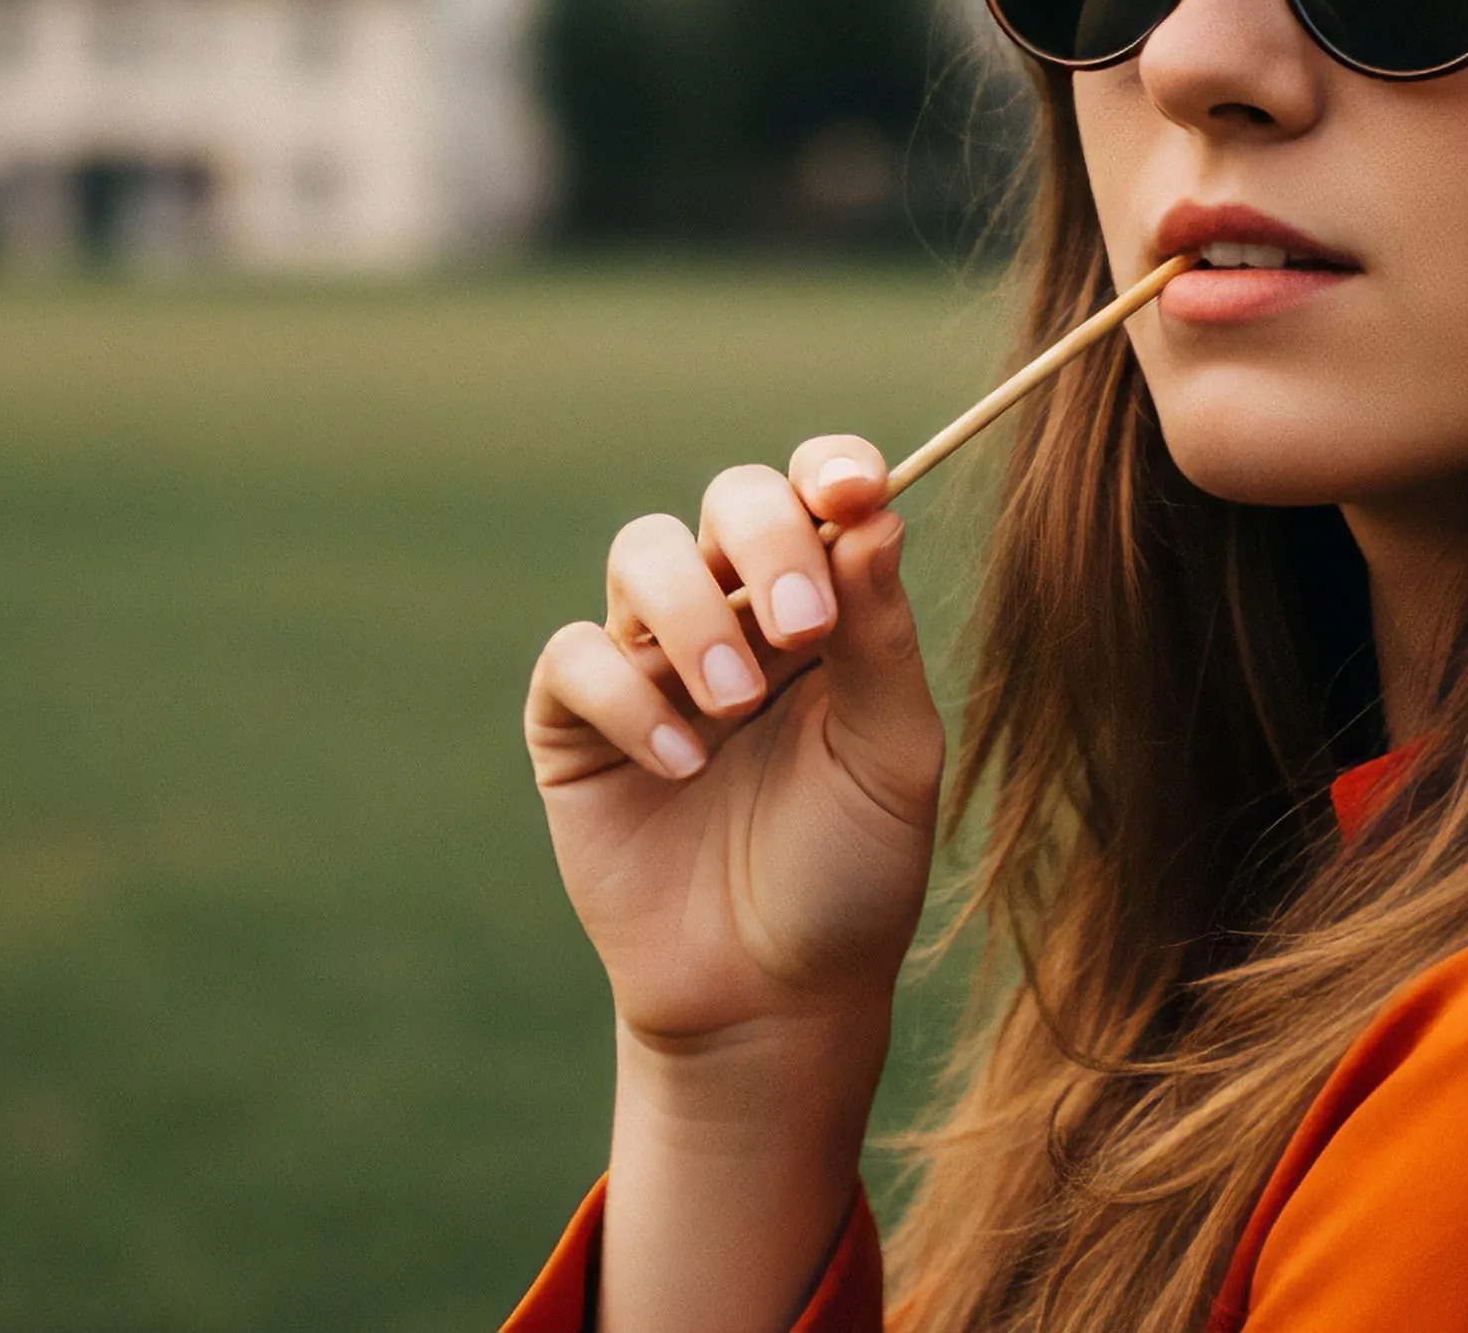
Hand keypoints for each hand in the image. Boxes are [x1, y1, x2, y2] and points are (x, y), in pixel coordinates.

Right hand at [522, 435, 943, 1052]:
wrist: (772, 998)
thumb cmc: (850, 874)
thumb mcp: (892, 755)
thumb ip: (881, 636)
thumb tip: (873, 512)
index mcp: (825, 610)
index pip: (816, 493)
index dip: (829, 469)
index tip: (850, 491)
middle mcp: (735, 616)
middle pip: (727, 500)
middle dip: (765, 541)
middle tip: (805, 626)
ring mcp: (649, 663)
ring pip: (640, 554)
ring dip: (693, 615)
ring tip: (737, 705)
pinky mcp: (576, 723)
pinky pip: (575, 657)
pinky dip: (628, 698)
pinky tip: (682, 767)